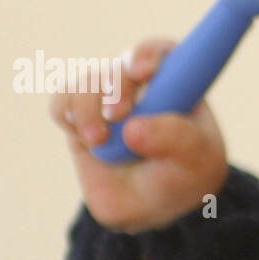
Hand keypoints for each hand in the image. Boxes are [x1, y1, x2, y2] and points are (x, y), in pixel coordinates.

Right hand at [50, 38, 229, 233]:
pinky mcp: (79, 118)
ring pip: (87, 82)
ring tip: (98, 140)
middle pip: (121, 65)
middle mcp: (140, 86)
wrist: (153, 207)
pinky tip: (84, 137)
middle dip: (116, 86)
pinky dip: (66, 113)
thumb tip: (132, 129)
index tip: (143, 73)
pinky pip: (61, 102)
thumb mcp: (197, 161)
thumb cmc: (184, 175)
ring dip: (87, 107)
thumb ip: (176, 140)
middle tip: (118, 115)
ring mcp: (107, 99)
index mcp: (176, 86)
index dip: (149, 53)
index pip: (162, 53)